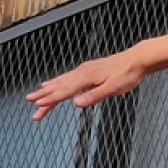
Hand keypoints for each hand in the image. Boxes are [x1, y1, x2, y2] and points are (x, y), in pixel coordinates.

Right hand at [26, 47, 146, 121]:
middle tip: (30, 104)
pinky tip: (52, 83)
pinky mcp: (87, 70)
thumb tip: (76, 104)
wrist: (136, 60)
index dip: (50, 100)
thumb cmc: (127, 75)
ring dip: (47, 89)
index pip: (64, 92)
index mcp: (85, 78)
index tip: (38, 106)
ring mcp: (83, 70)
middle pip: (59, 87)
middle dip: (44, 97)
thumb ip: (94, 97)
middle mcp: (81, 73)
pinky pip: (66, 77)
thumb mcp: (113, 89)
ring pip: (61, 82)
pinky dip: (56, 82)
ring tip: (35, 95)